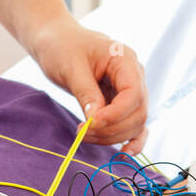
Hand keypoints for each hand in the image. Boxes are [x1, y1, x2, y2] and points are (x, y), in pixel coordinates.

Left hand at [26, 16, 149, 153]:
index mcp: (125, 60)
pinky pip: (133, 125)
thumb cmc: (62, 47)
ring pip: (135, 123)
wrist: (57, 42)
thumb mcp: (71, 68)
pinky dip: (130, 140)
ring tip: (84, 134)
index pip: (134, 94)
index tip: (93, 122)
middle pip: (137, 113)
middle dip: (112, 128)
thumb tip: (96, 120)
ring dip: (113, 136)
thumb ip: (86, 93)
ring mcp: (130, 91)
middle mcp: (134, 76)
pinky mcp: (121, 103)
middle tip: (83, 131)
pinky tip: (124, 153)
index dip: (116, 114)